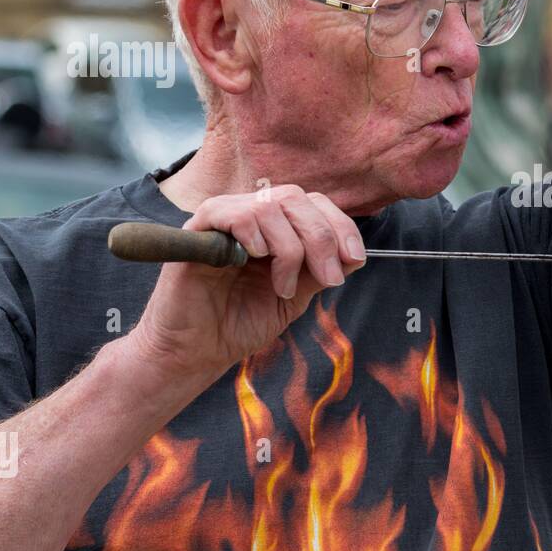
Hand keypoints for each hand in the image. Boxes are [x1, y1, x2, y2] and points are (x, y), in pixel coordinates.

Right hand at [128, 185, 365, 385]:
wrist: (197, 352)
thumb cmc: (240, 324)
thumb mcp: (294, 296)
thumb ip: (319, 271)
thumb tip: (354, 254)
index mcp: (274, 227)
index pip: (313, 204)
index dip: (340, 226)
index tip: (354, 259)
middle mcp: (250, 216)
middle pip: (296, 199)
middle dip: (322, 238)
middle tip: (328, 278)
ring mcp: (223, 219)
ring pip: (270, 205)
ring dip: (289, 249)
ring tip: (283, 287)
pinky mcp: (197, 230)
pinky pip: (234, 214)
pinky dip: (255, 236)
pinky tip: (256, 261)